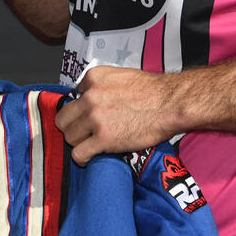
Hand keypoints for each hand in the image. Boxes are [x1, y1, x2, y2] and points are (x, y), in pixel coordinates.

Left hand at [55, 66, 180, 164]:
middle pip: (64, 118)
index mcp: (93, 78)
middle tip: (85, 132)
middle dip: (73, 126)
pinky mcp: (103, 139)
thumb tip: (90, 98)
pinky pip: (79, 154)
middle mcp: (90, 96)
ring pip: (69, 137)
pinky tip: (92, 156)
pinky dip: (83, 158)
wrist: (171, 103)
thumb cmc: (153, 91)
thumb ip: (101, 86)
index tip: (91, 115)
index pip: (73, 97)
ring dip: (79, 142)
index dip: (82, 109)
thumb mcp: (121, 76)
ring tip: (93, 144)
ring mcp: (95, 118)